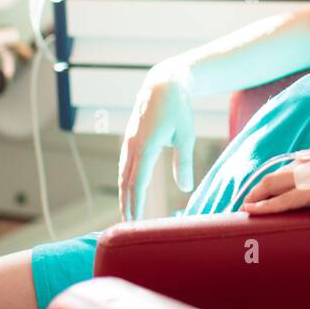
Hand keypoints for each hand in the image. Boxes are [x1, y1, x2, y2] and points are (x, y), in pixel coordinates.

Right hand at [118, 66, 195, 221]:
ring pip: (123, 173)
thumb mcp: (186, 135)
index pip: (138, 182)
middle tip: (127, 226)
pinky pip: (125, 164)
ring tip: (127, 212)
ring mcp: (129, 141)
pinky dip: (126, 180)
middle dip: (127, 204)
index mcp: (146, 146)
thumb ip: (184, 162)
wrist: (164, 83)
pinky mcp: (131, 138)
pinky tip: (129, 188)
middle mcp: (133, 145)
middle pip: (126, 181)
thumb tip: (185, 188)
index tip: (135, 221)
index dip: (136, 203)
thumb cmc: (178, 108)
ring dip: (124, 193)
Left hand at [241, 137, 309, 213]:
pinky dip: (267, 206)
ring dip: (256, 200)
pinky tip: (255, 211)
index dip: (271, 182)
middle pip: (273, 178)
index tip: (263, 192)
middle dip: (256, 191)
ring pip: (273, 188)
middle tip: (245, 204)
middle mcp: (309, 165)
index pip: (286, 170)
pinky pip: (285, 201)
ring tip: (244, 209)